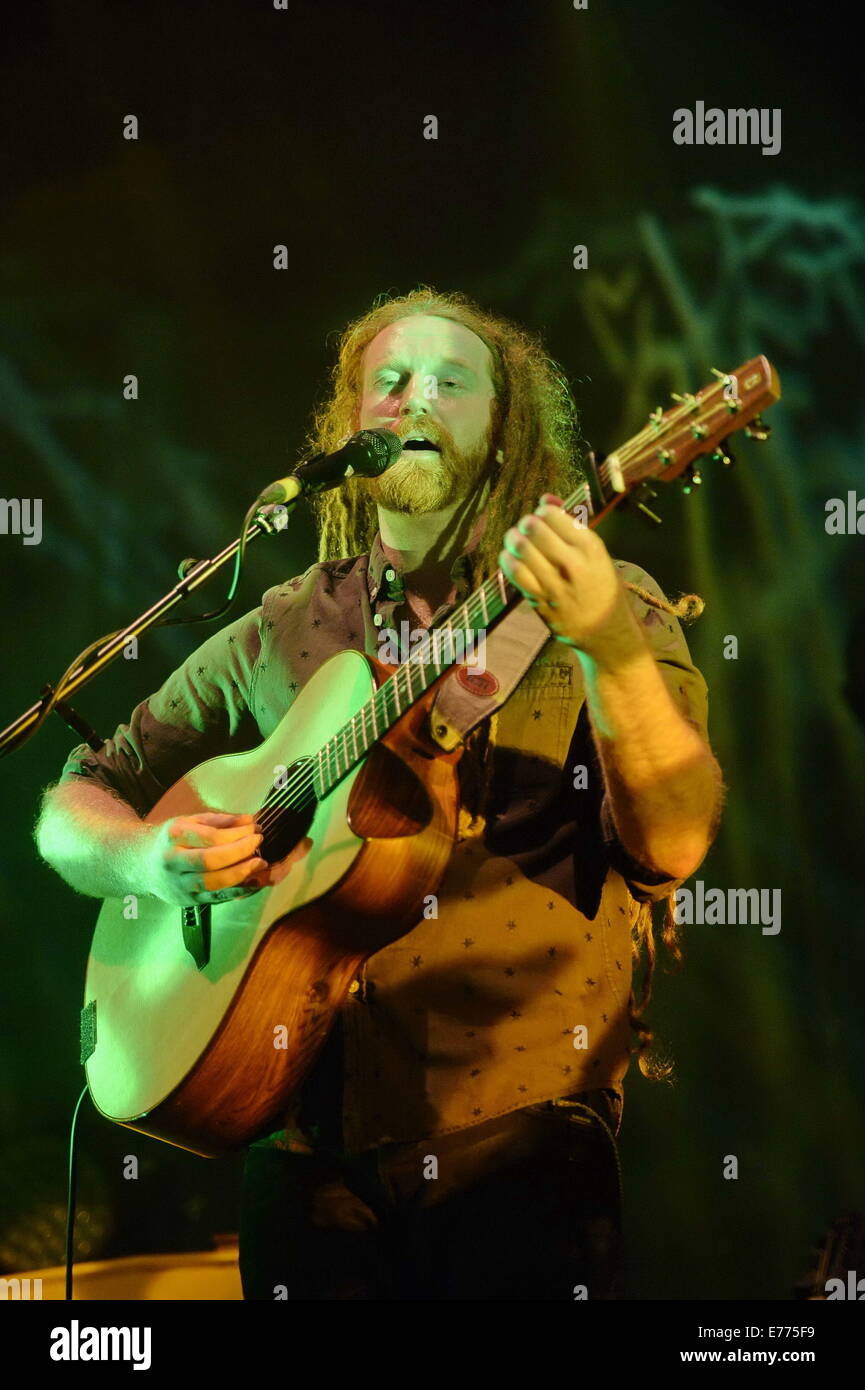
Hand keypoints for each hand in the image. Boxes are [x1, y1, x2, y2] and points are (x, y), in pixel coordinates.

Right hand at [139, 811, 267, 905]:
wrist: (141, 863)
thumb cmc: (172, 839)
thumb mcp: (190, 821)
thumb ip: (221, 821)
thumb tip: (250, 821)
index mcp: (173, 836)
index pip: (210, 837)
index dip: (236, 835)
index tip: (255, 829)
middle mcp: (172, 861)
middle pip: (209, 861)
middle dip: (240, 853)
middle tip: (258, 844)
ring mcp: (178, 884)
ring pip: (212, 884)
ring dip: (241, 875)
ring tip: (260, 864)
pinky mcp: (187, 901)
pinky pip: (216, 899)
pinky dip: (238, 891)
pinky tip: (253, 881)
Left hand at [499, 494, 641, 665]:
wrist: (607, 632)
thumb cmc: (602, 587)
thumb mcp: (597, 554)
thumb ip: (571, 526)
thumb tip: (546, 498)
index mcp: (590, 547)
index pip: (553, 514)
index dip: (542, 511)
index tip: (543, 516)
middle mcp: (572, 563)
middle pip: (534, 528)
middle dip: (526, 523)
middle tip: (526, 528)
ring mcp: (555, 584)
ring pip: (522, 548)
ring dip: (513, 539)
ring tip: (515, 539)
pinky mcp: (540, 601)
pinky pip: (515, 573)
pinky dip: (508, 560)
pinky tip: (509, 557)